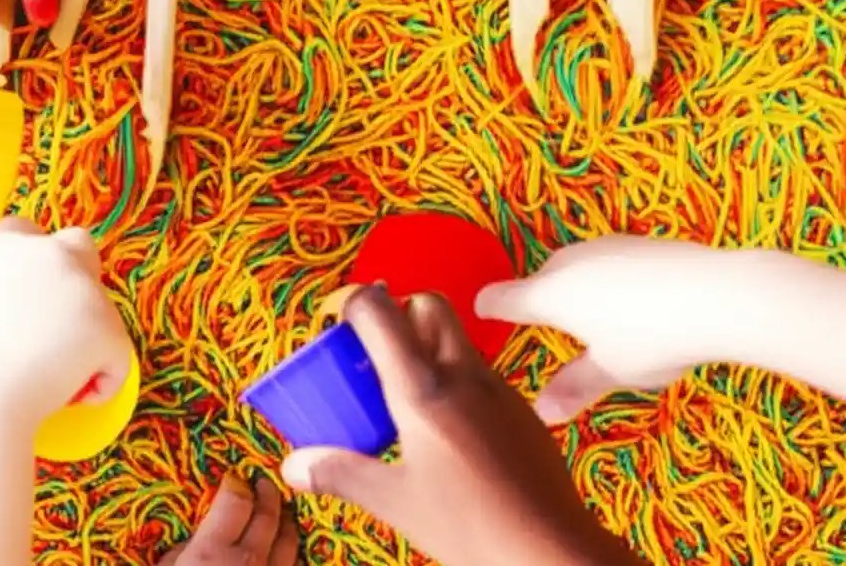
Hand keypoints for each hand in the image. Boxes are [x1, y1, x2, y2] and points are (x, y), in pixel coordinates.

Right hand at [0, 218, 132, 430]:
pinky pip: (117, 359)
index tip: (32, 299)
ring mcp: (81, 288)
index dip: (36, 267)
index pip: (30, 235)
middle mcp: (47, 255)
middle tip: (59, 330)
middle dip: (78, 282)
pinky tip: (71, 401)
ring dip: (86, 340)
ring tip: (50, 382)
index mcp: (3, 246)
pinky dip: (102, 382)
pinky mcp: (106, 328)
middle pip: (80, 249)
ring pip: (103, 311)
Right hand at [159, 474, 298, 565]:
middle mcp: (249, 562)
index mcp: (211, 553)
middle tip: (263, 484)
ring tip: (282, 513)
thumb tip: (193, 539)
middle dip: (267, 494)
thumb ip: (179, 554)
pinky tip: (288, 554)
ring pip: (291, 542)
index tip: (233, 479)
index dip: (235, 485)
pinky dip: (294, 556)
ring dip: (287, 522)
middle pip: (268, 515)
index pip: (235, 500)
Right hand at [280, 287, 635, 565]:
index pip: (379, 311)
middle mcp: (463, 374)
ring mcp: (497, 388)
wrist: (553, 548)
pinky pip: (479, 373)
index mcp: (422, 389)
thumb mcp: (396, 502)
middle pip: (427, 305)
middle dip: (396, 312)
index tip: (335, 327)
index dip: (351, 304)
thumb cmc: (471, 526)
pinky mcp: (520, 408)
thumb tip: (293, 465)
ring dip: (426, 347)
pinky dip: (454, 379)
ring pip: (456, 339)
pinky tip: (446, 429)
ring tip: (402, 398)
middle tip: (372, 356)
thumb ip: (342, 473)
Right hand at [475, 235, 767, 423]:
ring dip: (577, 288)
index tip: (482, 310)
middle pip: (542, 281)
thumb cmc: (654, 338)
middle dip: (540, 301)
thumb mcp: (611, 371)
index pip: (505, 298)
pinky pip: (609, 264)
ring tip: (594, 319)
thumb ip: (573, 388)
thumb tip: (541, 413)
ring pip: (577, 268)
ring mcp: (607, 247)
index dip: (490, 307)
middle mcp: (570, 263)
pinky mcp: (641, 243)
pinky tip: (635, 303)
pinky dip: (610, 281)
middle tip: (546, 327)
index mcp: (551, 294)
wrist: (720, 295)